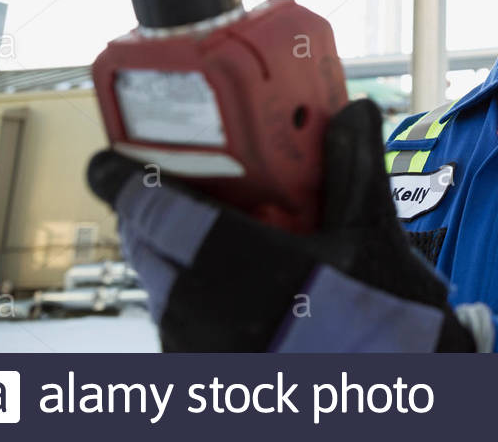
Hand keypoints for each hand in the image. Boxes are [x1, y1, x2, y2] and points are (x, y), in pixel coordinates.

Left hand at [86, 98, 474, 351]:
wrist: (388, 388)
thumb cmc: (383, 319)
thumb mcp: (372, 235)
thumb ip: (355, 165)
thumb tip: (353, 111)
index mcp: (235, 264)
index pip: (149, 208)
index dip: (121, 177)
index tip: (110, 158)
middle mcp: (199, 310)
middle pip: (142, 243)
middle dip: (148, 209)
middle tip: (169, 184)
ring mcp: (195, 348)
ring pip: (155, 283)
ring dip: (168, 252)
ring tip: (207, 233)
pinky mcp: (201, 372)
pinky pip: (173, 319)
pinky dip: (186, 292)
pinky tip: (230, 284)